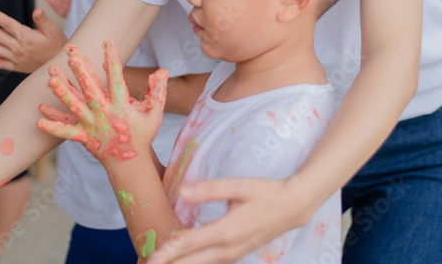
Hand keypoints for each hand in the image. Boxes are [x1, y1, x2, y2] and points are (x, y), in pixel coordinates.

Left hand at [0, 5, 66, 73]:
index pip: (8, 24)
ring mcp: (16, 58)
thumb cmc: (58, 45)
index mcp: (26, 37)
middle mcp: (18, 48)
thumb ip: (44, 20)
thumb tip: (37, 10)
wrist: (61, 66)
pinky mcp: (17, 67)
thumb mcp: (54, 30)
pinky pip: (0, 63)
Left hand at [37, 41, 167, 167]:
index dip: (112, 59)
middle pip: (90, 88)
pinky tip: (39, 116)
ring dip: (62, 92)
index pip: (116, 77)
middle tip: (72, 54)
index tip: (107, 43)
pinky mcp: (83, 137)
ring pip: (74, 106)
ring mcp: (92, 125)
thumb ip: (157, 92)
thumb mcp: (154, 114)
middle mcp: (105, 113)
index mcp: (121, 105)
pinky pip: (65, 131)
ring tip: (51, 79)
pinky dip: (53, 125)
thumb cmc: (143, 137)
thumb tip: (162, 71)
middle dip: (81, 70)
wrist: (131, 165)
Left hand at [146, 177, 308, 263]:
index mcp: (226, 231)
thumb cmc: (265, 193)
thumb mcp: (239, 186)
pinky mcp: (236, 255)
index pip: (189, 244)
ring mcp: (233, 255)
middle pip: (192, 263)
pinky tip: (184, 261)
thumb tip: (183, 190)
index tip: (149, 260)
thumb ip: (210, 189)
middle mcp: (228, 249)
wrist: (292, 207)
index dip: (167, 252)